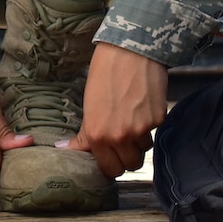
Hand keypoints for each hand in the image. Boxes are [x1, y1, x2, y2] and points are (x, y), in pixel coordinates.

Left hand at [66, 42, 167, 178]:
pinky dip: (149, 125)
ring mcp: (141, 129)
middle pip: (129, 165)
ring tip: (130, 119)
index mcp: (97, 135)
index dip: (110, 164)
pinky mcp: (158, 120)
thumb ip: (83, 135)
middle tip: (121, 141)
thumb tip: (65, 150)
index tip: (109, 156)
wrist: (128, 52)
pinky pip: (153, 133)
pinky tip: (141, 108)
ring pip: (143, 151)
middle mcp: (120, 136)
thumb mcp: (88, 106)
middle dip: (126, 156)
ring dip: (138, 141)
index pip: (109, 169)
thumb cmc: (104, 75)